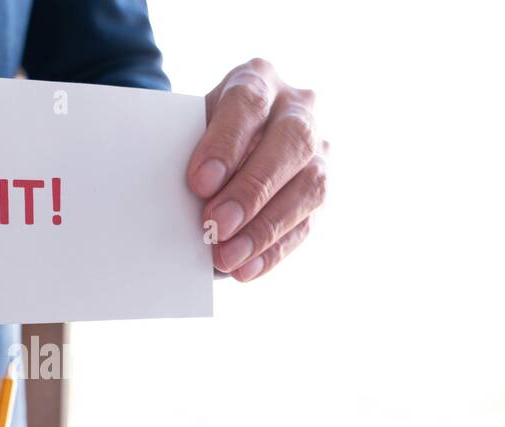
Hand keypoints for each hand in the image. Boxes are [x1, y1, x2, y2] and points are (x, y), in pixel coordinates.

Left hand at [188, 59, 325, 281]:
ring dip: (266, 227)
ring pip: (309, 186)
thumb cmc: (196, 136)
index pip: (249, 103)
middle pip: (291, 142)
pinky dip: (274, 251)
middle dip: (252, 189)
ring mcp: (318, 150)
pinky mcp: (320, 191)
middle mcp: (297, 108)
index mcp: (258, 79)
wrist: (221, 144)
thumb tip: (185, 203)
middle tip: (216, 225)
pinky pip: (307, 224)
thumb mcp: (187, 130)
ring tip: (227, 257)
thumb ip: (186, 152)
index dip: (226, 143)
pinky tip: (246, 270)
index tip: (199, 182)